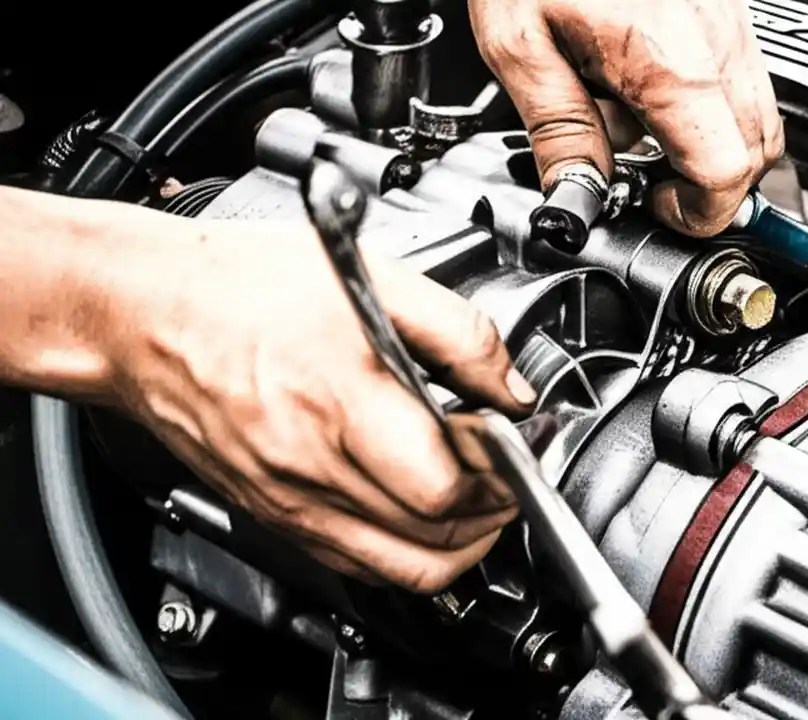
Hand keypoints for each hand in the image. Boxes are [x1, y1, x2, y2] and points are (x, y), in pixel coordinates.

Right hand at [101, 216, 537, 593]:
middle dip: (495, 512)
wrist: (141, 315)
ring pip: (403, 569)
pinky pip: (359, 563)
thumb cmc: (238, 289)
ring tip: (480, 498)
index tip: (516, 442)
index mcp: (339, 406)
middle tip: (511, 471)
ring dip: (460, 544)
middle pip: (434, 538)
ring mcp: (290, 504)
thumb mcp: (368, 278)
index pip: (445, 487)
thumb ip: (458, 334)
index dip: (500, 474)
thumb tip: (510, 387)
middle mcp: (311, 470)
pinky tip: (424, 508)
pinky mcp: (276, 516)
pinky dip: (409, 551)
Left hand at [470, 0, 783, 236]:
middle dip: (714, 185)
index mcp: (670, 67)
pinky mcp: (724, 5)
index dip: (698, 213)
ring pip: (758, 113)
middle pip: (760, 150)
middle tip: (654, 185)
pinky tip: (649, 85)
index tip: (659, 211)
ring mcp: (730, 22)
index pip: (727, 174)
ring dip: (713, 143)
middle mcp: (717, 45)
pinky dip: (709, 102)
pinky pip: (741, 73)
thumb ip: (558, 131)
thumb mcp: (521, 45)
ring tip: (640, 128)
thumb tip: (578, 196)